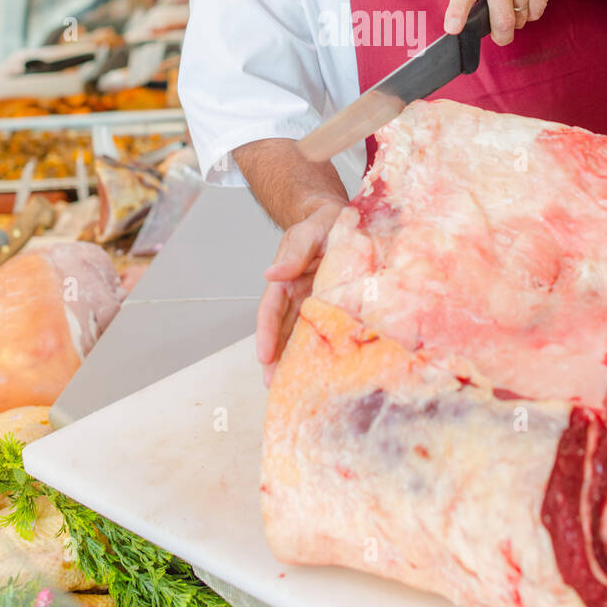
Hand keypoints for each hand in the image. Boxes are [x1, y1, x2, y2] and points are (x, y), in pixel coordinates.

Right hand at [256, 199, 346, 385]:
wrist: (343, 218)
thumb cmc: (321, 223)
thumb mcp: (307, 233)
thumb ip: (293, 253)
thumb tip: (270, 274)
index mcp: (285, 281)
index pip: (270, 311)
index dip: (265, 335)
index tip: (263, 358)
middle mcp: (297, 297)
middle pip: (282, 331)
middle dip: (276, 359)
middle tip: (273, 386)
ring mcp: (315, 304)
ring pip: (302, 336)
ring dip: (296, 360)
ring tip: (296, 388)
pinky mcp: (335, 307)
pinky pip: (326, 331)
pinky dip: (323, 350)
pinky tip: (326, 369)